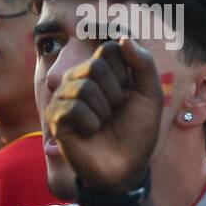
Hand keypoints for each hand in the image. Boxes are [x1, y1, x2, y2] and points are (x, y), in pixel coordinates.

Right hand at [44, 38, 162, 192]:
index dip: (125, 72)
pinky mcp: (55, 118)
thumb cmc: (137, 131)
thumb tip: (122, 38)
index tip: (128, 94)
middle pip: (95, 65)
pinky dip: (90, 123)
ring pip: (84, 87)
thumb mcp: (150, 94)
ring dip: (103, 110)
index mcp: (100, 71)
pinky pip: (72, 108)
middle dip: (114, 92)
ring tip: (103, 124)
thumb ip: (142, 64)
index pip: (109, 48)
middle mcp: (78, 80)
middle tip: (115, 112)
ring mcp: (63, 98)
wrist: (126, 167)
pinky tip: (89, 133)